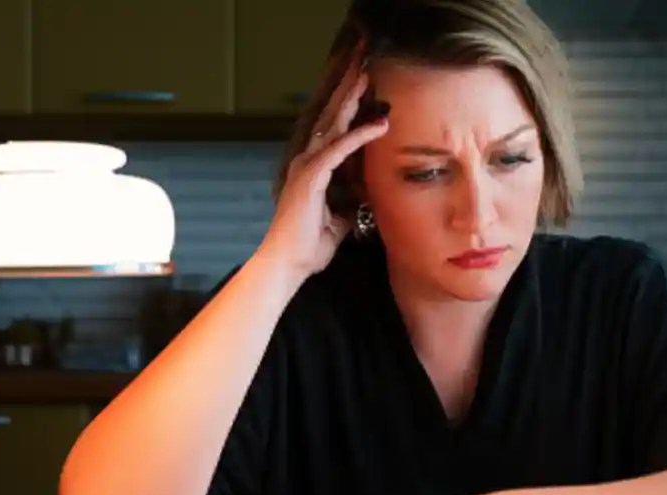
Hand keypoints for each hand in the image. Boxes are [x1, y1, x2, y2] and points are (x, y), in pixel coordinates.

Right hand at [257, 47, 388, 279]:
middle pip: (331, 115)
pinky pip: (339, 149)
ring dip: (351, 98)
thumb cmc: (308, 247)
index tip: (365, 81)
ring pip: (333, 123)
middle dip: (347, 86)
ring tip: (368, 73)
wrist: (287, 264)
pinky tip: (379, 124)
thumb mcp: (338, 222)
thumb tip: (363, 202)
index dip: (349, 103)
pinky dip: (360, 135)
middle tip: (362, 58)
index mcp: (313, 168)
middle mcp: (307, 160)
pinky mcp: (312, 177)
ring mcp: (307, 166)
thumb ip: (348, 206)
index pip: (334, 128)